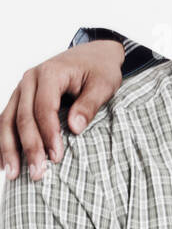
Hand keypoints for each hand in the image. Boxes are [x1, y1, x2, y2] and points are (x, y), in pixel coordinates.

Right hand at [0, 39, 124, 180]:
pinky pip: (7, 120)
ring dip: (8, 149)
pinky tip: (4, 161)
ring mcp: (21, 89)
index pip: (44, 108)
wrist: (93, 54)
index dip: (48, 134)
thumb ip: (89, 105)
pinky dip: (4, 140)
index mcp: (49, 73)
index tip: (56, 157)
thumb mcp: (104, 84)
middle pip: (22, 117)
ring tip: (12, 175)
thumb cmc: (100, 69)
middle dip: (29, 148)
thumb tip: (74, 128)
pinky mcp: (20, 98)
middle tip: (37, 173)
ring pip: (7, 120)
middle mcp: (29, 80)